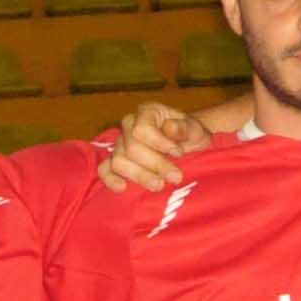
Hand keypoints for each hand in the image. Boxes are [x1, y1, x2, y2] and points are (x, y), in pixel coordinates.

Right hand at [95, 103, 214, 193]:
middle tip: (176, 177)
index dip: (159, 143)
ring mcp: (120, 144)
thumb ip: (185, 127)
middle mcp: (129, 125)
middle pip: (132, 148)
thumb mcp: (195, 130)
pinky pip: (104, 170)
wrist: (186, 146)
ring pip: (119, 161)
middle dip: (155, 164)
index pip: (142, 129)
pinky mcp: (115, 161)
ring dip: (140, 176)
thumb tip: (169, 128)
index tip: (179, 153)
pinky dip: (111, 179)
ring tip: (159, 185)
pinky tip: (123, 188)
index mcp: (146, 112)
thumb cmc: (189, 136)